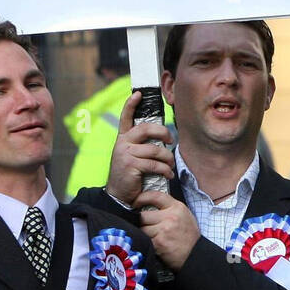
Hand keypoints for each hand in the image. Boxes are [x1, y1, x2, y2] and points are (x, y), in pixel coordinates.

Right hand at [105, 89, 174, 204]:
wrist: (119, 195)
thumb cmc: (131, 174)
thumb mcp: (133, 156)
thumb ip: (143, 145)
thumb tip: (164, 139)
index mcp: (123, 138)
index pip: (126, 117)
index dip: (131, 104)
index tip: (138, 94)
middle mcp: (122, 143)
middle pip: (147, 129)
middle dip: (163, 132)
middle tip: (171, 140)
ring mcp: (125, 153)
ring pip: (155, 150)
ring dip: (167, 159)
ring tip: (170, 166)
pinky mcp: (131, 165)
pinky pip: (155, 164)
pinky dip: (165, 170)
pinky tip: (167, 174)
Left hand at [133, 191, 198, 271]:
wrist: (195, 254)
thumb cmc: (189, 236)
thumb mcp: (184, 215)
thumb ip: (169, 208)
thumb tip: (150, 205)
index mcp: (177, 207)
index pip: (155, 196)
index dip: (141, 198)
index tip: (135, 202)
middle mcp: (170, 216)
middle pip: (143, 215)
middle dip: (141, 221)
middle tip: (145, 226)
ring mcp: (164, 230)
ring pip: (141, 229)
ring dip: (143, 233)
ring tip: (153, 237)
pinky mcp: (158, 242)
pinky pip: (144, 239)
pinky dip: (146, 242)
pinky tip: (154, 244)